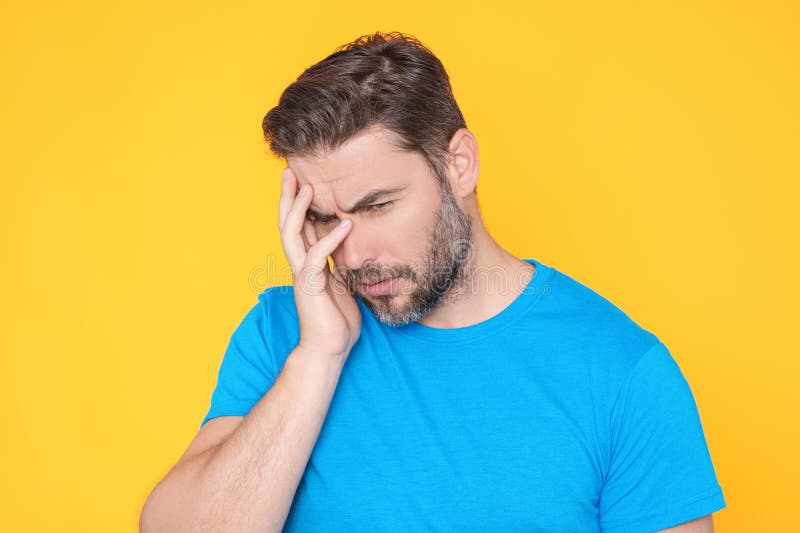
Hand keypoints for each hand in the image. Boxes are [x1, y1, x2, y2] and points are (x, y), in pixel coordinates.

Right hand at [278, 167, 361, 360]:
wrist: (330, 349)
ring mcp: (303, 275)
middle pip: (287, 223)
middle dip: (287, 197)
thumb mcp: (343, 284)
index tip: (303, 180)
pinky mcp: (310, 286)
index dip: (298, 203)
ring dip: (297, 209)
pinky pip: (317, 257)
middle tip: (288, 171)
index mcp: (308, 263)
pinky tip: (345, 224)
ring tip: (305, 186)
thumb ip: (339, 264)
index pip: (300, 226)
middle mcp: (300, 265)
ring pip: (292, 234)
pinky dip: (331, 239)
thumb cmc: (337, 320)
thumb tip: (347, 245)